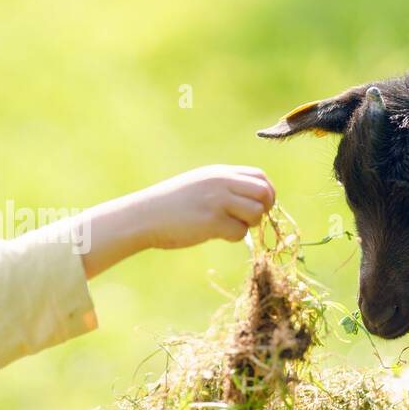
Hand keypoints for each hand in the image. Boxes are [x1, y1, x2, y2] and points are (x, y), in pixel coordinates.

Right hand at [133, 164, 274, 249]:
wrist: (143, 215)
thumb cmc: (170, 204)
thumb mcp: (198, 185)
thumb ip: (223, 187)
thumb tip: (252, 201)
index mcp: (219, 173)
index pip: (260, 177)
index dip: (265, 193)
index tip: (255, 206)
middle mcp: (221, 182)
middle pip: (265, 192)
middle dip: (263, 209)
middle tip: (248, 220)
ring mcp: (218, 201)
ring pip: (256, 212)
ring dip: (248, 224)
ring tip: (228, 226)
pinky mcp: (212, 221)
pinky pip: (239, 231)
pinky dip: (232, 237)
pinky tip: (214, 233)